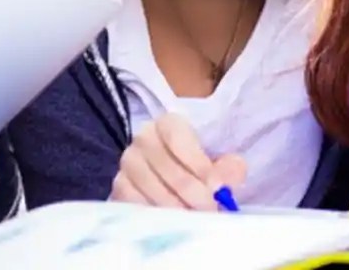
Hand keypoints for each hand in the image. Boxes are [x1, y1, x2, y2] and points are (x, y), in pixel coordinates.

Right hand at [110, 113, 245, 209]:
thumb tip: (228, 179)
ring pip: (152, 188)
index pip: (178, 138)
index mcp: (167, 124)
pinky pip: (135, 203)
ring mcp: (128, 163)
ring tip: (197, 221)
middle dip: (194, 194)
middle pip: (167, 167)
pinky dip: (156, 216)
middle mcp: (143, 138)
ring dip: (177, 209)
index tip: (218, 189)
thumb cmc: (197, 166)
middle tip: (212, 212)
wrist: (173, 175)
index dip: (199, 164)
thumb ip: (228, 167)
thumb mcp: (218, 161)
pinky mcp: (119, 186)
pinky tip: (174, 225)